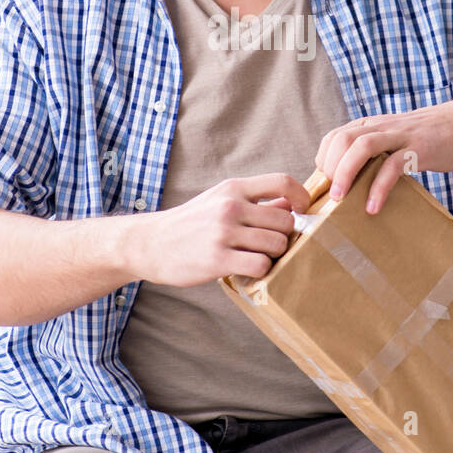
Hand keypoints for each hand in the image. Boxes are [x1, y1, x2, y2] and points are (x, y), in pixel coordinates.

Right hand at [131, 174, 309, 286]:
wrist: (149, 243)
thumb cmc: (190, 223)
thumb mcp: (219, 201)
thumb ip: (255, 201)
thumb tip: (291, 204)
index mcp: (233, 188)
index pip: (283, 182)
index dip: (301, 197)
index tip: (302, 212)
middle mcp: (230, 206)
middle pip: (285, 220)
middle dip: (285, 236)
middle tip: (271, 245)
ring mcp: (224, 232)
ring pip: (277, 244)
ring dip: (273, 255)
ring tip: (257, 257)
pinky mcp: (218, 259)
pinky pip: (261, 265)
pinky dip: (261, 271)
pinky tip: (248, 269)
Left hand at [314, 99, 452, 213]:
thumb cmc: (426, 138)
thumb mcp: (394, 139)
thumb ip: (374, 154)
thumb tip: (351, 182)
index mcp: (371, 125)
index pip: (334, 136)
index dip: (323, 160)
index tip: (325, 185)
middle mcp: (380, 126)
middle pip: (342, 139)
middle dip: (330, 168)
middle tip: (331, 195)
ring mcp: (399, 136)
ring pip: (362, 147)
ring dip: (346, 173)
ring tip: (341, 200)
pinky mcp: (418, 149)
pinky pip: (393, 166)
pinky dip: (379, 188)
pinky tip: (373, 207)